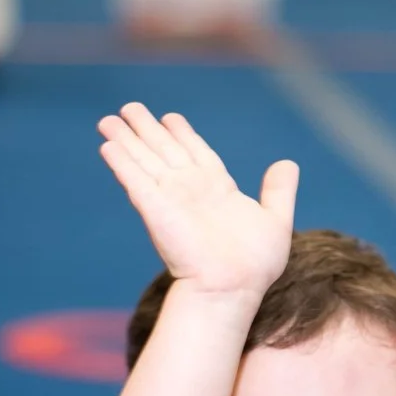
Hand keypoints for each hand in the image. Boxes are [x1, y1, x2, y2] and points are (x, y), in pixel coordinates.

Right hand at [96, 102, 296, 298]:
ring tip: (108, 120)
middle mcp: (191, 190)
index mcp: (218, 190)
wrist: (233, 287)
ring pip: (145, 160)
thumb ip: (278, 191)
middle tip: (130, 108)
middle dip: (147, 130)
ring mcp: (171, 197)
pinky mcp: (155, 209)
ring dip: (127, 139)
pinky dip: (122, 162)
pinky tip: (108, 145)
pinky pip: (136, 180)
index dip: (182, 134)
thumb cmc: (255, 264)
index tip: (170, 117)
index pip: (196, 153)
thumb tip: (287, 163)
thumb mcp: (275, 219)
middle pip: (164, 151)